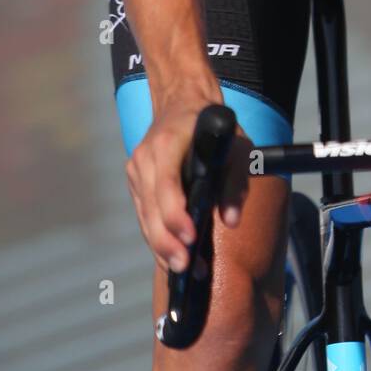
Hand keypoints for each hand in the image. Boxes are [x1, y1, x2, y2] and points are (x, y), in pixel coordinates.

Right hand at [125, 88, 250, 274]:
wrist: (182, 100)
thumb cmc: (211, 124)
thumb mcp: (235, 144)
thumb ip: (235, 181)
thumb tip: (232, 220)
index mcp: (166, 145)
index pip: (166, 187)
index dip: (175, 216)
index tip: (191, 239)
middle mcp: (145, 159)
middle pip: (151, 210)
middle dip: (168, 242)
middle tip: (187, 267)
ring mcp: (136, 171)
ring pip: (144, 217)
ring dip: (162, 246)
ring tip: (184, 270)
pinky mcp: (135, 182)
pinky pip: (144, 215)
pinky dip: (157, 236)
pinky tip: (172, 255)